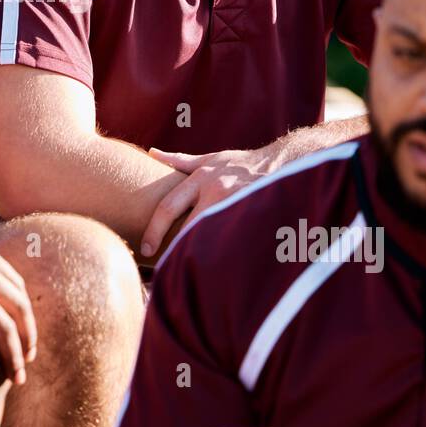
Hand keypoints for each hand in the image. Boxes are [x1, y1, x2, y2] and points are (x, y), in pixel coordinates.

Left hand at [140, 147, 273, 257]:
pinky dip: (225, 254)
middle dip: (173, 249)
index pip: (169, 206)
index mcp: (200, 178)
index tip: (145, 249)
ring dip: (198, 254)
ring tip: (188, 273)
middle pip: (187, 227)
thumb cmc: (239, 164)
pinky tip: (218, 268)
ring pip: (210, 235)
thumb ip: (179, 160)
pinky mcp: (252, 215)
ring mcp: (236, 203)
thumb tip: (152, 153)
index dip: (154, 230)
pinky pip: (235, 239)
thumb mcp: (210, 159)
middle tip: (163, 268)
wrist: (280, 162)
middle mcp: (216, 190)